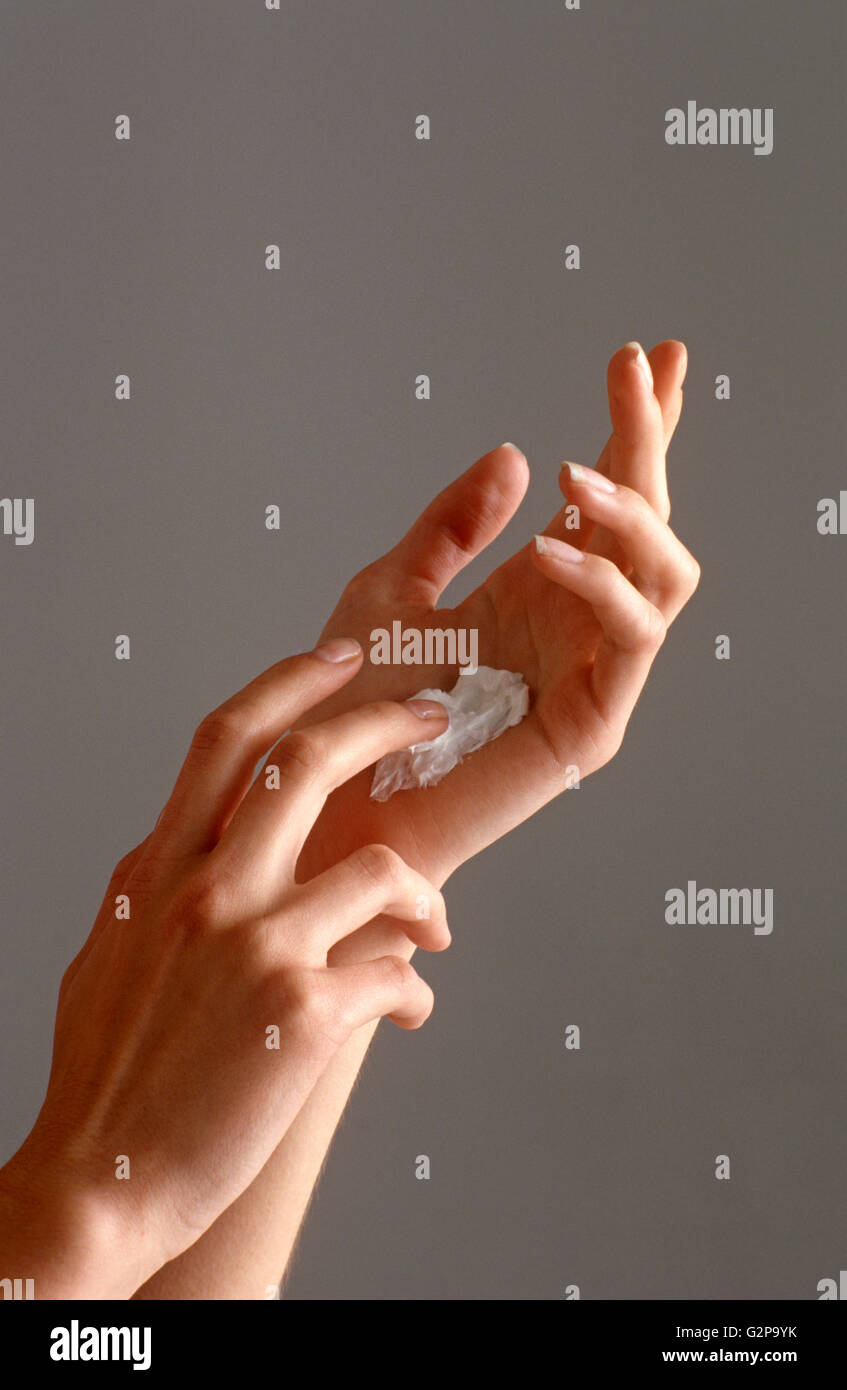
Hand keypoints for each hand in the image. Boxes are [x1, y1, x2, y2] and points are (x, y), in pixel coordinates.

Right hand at [0, 644, 448, 1297]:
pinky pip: (398, 970)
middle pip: (312, 761)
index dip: (291, 680)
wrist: (101, 1182)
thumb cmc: (106, 1075)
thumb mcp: (111, 950)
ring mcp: (257, 944)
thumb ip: (154, 884)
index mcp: (158, 867)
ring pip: (385, 867)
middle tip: (433, 718)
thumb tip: (189, 846)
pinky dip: (414, 988)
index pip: (228, 738)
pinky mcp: (304, 1010)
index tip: (341, 656)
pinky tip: (404, 1013)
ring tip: (433, 929)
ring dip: (426, 897)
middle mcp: (206, 888)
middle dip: (388, 723)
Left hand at [296, 341, 699, 888]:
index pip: (607, 497)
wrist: (325, 803)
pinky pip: (632, 641)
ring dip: (636, 512)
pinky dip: (603, 586)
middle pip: (649, 519)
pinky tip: (551, 550)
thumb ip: (452, 526)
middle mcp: (574, 624)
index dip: (637, 427)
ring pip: (667, 575)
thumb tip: (515, 456)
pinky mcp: (591, 725)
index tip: (652, 355)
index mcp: (536, 589)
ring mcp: (590, 672)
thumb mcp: (392, 588)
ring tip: (581, 471)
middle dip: (651, 439)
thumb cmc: (349, 709)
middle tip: (637, 370)